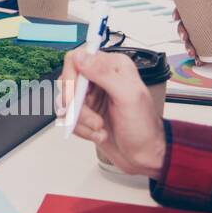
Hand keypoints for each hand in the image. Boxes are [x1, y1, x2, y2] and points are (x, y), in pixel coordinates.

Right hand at [59, 48, 166, 178]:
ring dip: (81, 121)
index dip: (71, 77)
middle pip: (68, 82)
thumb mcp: (128, 97)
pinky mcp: (85, 112)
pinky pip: (68, 117)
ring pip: (66, 102)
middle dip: (78, 106)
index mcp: (113, 66)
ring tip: (100, 129)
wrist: (144, 156)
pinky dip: (81, 129)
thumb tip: (81, 56)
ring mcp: (91, 96)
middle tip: (95, 120)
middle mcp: (100, 78)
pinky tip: (98, 133)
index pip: (77, 59)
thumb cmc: (144, 128)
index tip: (75, 96)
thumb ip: (104, 73)